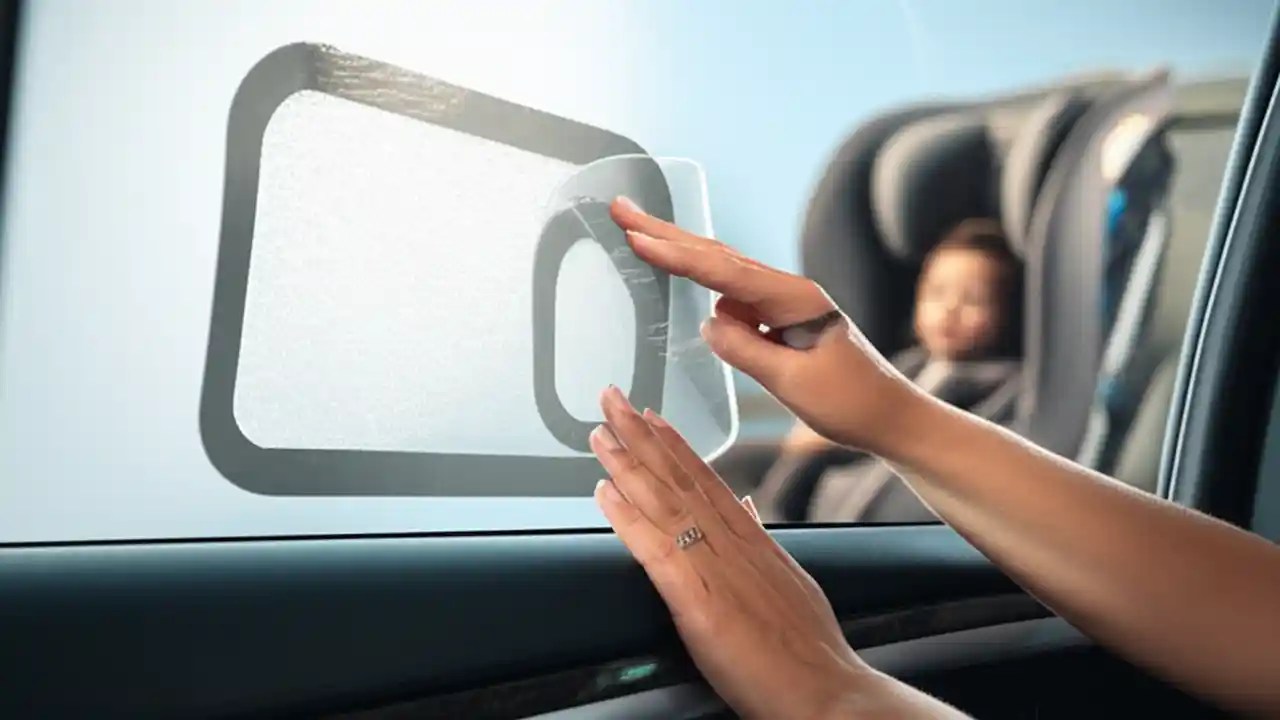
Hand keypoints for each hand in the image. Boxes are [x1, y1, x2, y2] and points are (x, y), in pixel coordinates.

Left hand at [589, 387, 880, 718]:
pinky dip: (625, 515)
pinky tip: (603, 492)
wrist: (826, 689)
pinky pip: (652, 546)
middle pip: (679, 476)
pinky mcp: (695, 596)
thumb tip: (750, 509)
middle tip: (613, 399)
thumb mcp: (789, 580)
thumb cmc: (809, 648)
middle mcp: (732, 540)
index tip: (651, 417)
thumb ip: (762, 541)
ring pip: (662, 499)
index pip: (706, 479)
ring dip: (626, 461)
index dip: (674, 446)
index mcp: (751, 539)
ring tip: (600, 430)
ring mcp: (714, 564)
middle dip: (643, 435)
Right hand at [609, 197, 920, 456]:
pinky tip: (678, 273)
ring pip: (722, 272)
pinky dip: (701, 281)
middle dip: (667, 233)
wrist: (892, 416)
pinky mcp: (781, 320)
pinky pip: (733, 296)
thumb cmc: (852, 402)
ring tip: (636, 233)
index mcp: (794, 301)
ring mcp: (784, 303)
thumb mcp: (794, 383)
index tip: (636, 237)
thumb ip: (746, 351)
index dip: (676, 256)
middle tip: (622, 209)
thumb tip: (709, 322)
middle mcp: (789, 292)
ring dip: (679, 252)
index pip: (723, 274)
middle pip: (717, 256)